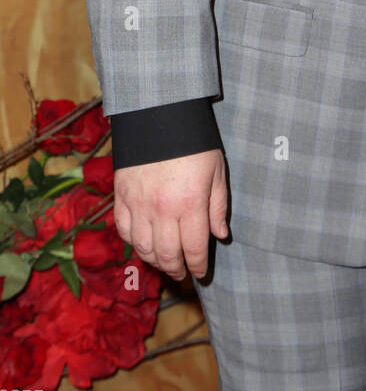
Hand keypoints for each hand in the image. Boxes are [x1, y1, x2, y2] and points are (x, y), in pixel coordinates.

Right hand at [113, 149, 227, 281]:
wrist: (159, 116)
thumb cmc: (194, 143)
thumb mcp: (216, 171)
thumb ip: (218, 206)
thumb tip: (220, 235)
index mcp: (190, 203)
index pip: (194, 248)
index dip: (198, 266)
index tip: (200, 273)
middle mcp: (163, 209)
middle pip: (167, 254)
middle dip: (176, 269)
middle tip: (181, 273)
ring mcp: (139, 204)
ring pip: (143, 248)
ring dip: (154, 260)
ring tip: (164, 262)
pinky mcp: (121, 196)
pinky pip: (124, 230)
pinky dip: (133, 243)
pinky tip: (143, 244)